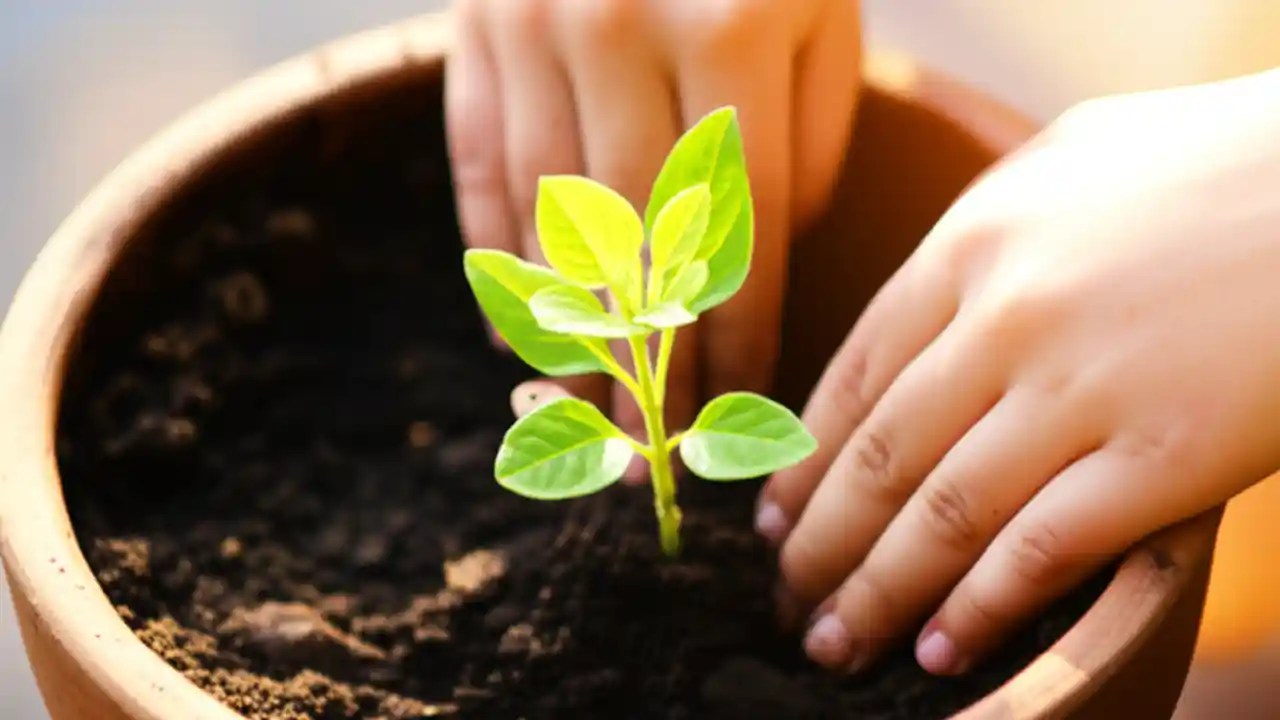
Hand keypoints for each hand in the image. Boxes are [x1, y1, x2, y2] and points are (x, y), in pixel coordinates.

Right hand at [447, 0, 860, 468]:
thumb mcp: (820, 14)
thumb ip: (800, 144)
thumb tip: (745, 270)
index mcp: (733, 29)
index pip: (736, 228)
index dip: (735, 334)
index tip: (734, 412)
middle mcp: (621, 33)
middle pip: (635, 245)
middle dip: (649, 362)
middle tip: (651, 453)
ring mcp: (533, 29)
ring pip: (550, 221)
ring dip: (569, 335)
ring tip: (583, 418)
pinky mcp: (475, 30)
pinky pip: (480, 171)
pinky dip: (497, 263)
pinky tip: (519, 331)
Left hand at [757, 70, 1279, 674]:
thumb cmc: (1218, 161)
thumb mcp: (1069, 161)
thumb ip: (981, 228)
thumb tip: (917, 296)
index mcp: (969, 246)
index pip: (852, 378)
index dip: (802, 461)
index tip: (770, 516)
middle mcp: (1003, 321)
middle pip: (878, 458)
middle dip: (818, 543)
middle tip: (782, 595)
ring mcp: (1079, 391)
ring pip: (939, 516)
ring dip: (872, 592)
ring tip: (830, 642)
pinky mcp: (1162, 457)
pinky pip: (1040, 548)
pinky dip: (980, 608)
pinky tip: (937, 649)